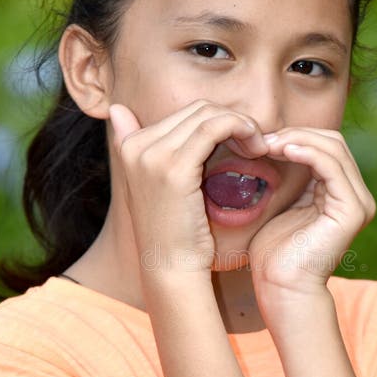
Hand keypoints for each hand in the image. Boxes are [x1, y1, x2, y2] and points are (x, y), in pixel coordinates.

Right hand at [108, 100, 267, 274]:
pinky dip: (241, 129)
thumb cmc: (174, 233)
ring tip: (258, 147)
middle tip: (255, 144)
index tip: (241, 142)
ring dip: (242, 124)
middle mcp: (136, 146)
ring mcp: (152, 155)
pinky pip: (215, 127)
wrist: (170, 268)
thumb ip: (142, 148)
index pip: (184, 113)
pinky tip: (256, 150)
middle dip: (232, 120)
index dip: (219, 121)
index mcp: (130, 146)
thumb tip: (118, 110)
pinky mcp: (175, 168)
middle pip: (197, 108)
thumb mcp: (155, 186)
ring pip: (208, 113)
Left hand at [249, 127, 375, 303]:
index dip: (296, 136)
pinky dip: (307, 152)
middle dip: (297, 134)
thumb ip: (289, 178)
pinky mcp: (352, 210)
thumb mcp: (282, 205)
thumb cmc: (274, 255)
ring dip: (298, 139)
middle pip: (334, 142)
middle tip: (263, 137)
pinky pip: (331, 166)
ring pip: (334, 149)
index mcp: (342, 195)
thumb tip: (275, 142)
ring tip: (268, 143)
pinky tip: (283, 150)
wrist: (281, 289)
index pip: (327, 147)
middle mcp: (357, 197)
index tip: (261, 138)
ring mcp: (358, 203)